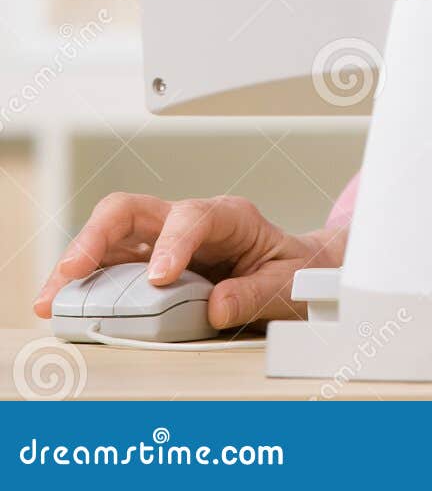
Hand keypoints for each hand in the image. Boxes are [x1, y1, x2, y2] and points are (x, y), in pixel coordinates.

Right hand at [33, 193, 346, 329]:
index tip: (159, 277)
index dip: (173, 243)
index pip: (194, 216)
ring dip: (76, 264)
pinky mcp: (143, 265)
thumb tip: (218, 305)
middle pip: (133, 210)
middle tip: (74, 270)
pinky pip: (106, 267)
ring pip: (108, 238)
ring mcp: (160, 242)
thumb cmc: (290, 270)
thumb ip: (256, 292)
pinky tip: (61, 305)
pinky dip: (82, 285)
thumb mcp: (289, 282)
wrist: (295, 272)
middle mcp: (187, 222)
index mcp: (230, 217)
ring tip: (51, 298)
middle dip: (97, 235)